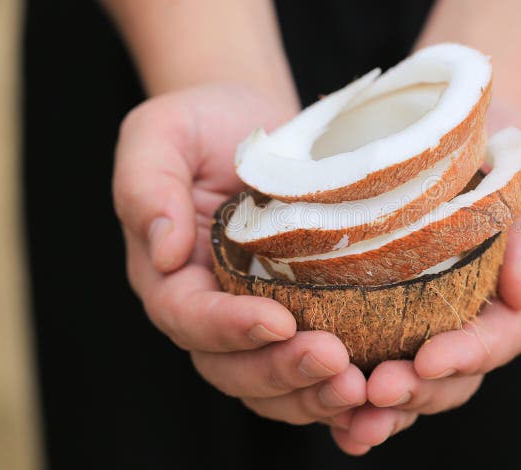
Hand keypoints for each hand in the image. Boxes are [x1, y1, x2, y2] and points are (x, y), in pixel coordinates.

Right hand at [113, 84, 366, 429]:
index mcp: (171, 274)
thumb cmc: (204, 124)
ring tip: (360, 388)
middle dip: (280, 372)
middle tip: (334, 363)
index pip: (188, 317)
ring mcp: (256, 318)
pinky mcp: (301, 316)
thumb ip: (145, 186)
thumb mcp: (162, 134)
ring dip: (313, 394)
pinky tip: (375, 396)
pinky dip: (335, 392)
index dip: (228, 327)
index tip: (278, 321)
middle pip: (232, 367)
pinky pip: (309, 370)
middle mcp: (211, 308)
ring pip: (272, 383)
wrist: (255, 125)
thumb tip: (164, 249)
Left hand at [330, 107, 520, 454]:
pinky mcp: (386, 313)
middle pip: (452, 376)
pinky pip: (373, 359)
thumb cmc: (508, 149)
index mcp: (510, 296)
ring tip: (350, 420)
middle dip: (417, 391)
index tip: (428, 360)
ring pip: (413, 381)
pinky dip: (354, 394)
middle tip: (377, 394)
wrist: (464, 129)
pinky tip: (331, 415)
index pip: (497, 338)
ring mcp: (427, 321)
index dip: (467, 355)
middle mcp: (469, 317)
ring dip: (384, 407)